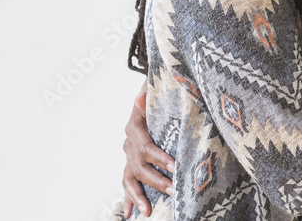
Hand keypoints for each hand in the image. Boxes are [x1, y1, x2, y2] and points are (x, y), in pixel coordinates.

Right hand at [121, 86, 174, 216]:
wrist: (154, 96)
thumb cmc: (161, 96)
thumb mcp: (159, 93)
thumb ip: (151, 94)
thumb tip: (141, 94)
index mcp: (134, 126)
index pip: (146, 147)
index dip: (159, 158)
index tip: (174, 166)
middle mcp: (129, 143)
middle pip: (139, 167)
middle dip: (156, 180)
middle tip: (173, 189)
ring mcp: (129, 156)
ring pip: (130, 179)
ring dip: (139, 196)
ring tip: (147, 211)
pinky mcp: (132, 165)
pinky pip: (127, 184)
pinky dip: (128, 200)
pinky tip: (128, 214)